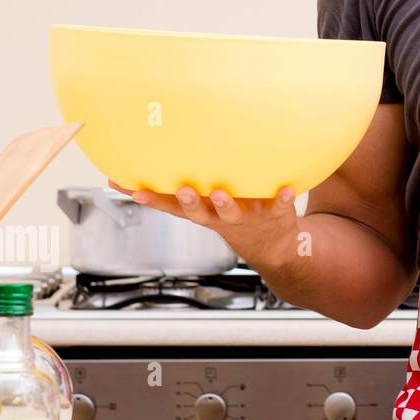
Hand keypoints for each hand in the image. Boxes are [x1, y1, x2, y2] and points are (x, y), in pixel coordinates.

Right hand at [108, 180, 300, 268]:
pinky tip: (286, 189)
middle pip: (200, 212)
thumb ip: (184, 194)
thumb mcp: (207, 210)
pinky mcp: (275, 214)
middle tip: (181, 189)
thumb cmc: (234, 218)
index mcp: (204, 214)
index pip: (173, 208)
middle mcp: (222, 217)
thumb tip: (155, 171)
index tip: (134, 190)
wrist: (275, 248)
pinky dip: (282, 199)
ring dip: (225, 204)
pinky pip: (278, 206)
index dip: (153, 200)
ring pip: (233, 213)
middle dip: (190, 202)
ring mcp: (248, 217)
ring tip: (220, 193)